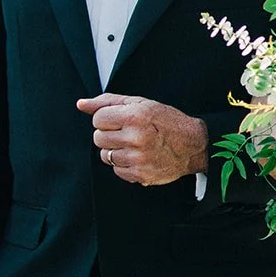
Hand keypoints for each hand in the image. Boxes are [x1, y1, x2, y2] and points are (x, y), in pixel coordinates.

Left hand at [76, 93, 208, 185]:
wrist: (194, 145)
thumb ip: (109, 102)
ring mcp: (137, 158)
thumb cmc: (167, 121)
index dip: (107, 118)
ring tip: (134, 145)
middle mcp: (135, 137)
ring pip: (105, 155)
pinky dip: (124, 164)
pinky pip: (116, 170)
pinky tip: (138, 156)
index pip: (97, 119)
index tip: (121, 120)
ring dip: (116, 150)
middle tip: (127, 132)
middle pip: (98, 138)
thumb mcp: (141, 103)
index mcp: (135, 116)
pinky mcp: (139, 174)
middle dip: (109, 134)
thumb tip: (81, 104)